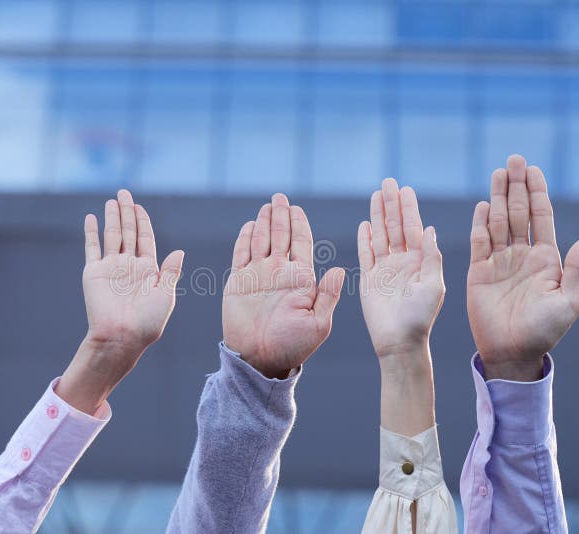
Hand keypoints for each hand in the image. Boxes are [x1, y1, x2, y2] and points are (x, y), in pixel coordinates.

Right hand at [57, 190, 184, 413]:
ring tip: (112, 200)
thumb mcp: (165, 295)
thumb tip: (179, 251)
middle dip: (127, 212)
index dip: (142, 222)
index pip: (145, 239)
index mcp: (148, 270)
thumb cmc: (147, 322)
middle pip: (128, 232)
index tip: (139, 206)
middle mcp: (129, 266)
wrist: (121, 337)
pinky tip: (91, 218)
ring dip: (112, 217)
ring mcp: (111, 268)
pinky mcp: (94, 273)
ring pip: (112, 235)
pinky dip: (91, 232)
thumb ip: (170, 272)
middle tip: (124, 192)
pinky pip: (92, 248)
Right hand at [222, 193, 344, 378]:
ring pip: (262, 240)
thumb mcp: (318, 323)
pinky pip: (241, 254)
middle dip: (281, 216)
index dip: (299, 224)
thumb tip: (339, 269)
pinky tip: (250, 225)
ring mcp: (258, 275)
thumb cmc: (293, 346)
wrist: (259, 360)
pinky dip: (245, 238)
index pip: (301, 243)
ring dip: (264, 222)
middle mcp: (280, 272)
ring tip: (267, 206)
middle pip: (281, 235)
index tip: (296, 208)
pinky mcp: (239, 281)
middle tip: (279, 198)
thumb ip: (327, 295)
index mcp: (301, 278)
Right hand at [358, 179, 444, 362]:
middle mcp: (403, 261)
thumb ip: (431, 257)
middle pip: (395, 226)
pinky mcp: (369, 278)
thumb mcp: (434, 285)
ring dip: (378, 215)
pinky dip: (364, 239)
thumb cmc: (421, 317)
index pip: (414, 228)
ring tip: (376, 194)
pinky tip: (364, 223)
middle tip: (388, 182)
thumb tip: (429, 229)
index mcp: (421, 261)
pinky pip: (365, 254)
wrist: (400, 342)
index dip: (409, 209)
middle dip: (392, 204)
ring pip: (380, 235)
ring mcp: (385, 269)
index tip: (406, 189)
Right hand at [467, 155, 578, 380]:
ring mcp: (499, 262)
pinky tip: (484, 204)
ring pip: (498, 221)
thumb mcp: (568, 302)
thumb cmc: (544, 331)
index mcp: (545, 259)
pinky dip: (480, 223)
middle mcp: (521, 255)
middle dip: (516, 186)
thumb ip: (575, 271)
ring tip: (498, 172)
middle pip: (518, 212)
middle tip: (514, 159)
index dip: (537, 193)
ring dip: (498, 196)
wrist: (512, 351)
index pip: (541, 218)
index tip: (533, 170)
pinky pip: (479, 242)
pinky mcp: (478, 272)